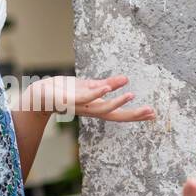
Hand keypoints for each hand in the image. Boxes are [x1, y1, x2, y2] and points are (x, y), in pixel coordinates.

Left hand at [24, 75, 155, 121]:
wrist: (42, 94)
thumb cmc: (65, 91)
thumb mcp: (89, 85)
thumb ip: (107, 83)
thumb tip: (126, 79)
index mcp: (96, 107)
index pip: (119, 113)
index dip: (136, 114)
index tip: (153, 114)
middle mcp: (91, 110)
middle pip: (116, 115)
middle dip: (134, 115)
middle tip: (151, 112)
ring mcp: (81, 106)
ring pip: (102, 108)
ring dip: (117, 102)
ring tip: (132, 95)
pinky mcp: (70, 100)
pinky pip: (85, 97)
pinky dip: (96, 93)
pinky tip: (106, 87)